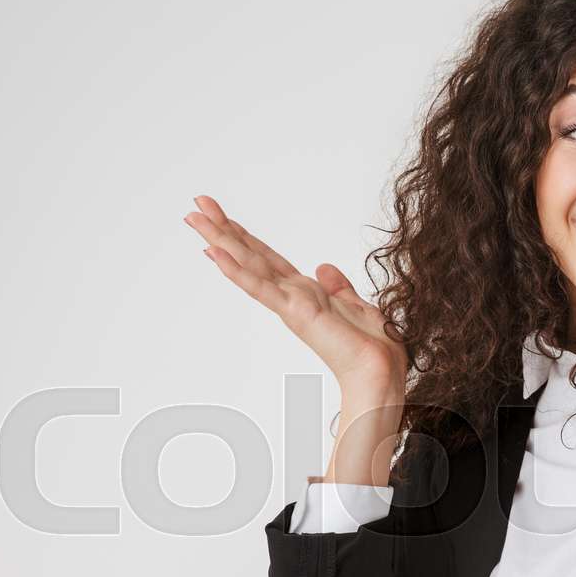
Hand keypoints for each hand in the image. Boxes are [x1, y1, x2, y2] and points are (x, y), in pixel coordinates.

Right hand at [185, 195, 408, 409]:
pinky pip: (260, 288)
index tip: (224, 218)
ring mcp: (290, 304)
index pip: (268, 258)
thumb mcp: (357, 305)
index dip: (246, 237)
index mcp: (307, 293)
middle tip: (197, 205)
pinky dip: (237, 271)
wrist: (380, 371)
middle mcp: (292, 295)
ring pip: (248, 265)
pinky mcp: (294, 312)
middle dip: (224, 229)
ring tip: (195, 218)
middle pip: (251, 255)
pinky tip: (215, 254)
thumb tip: (324, 267)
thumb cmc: (373, 346)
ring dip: (220, 241)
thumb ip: (338, 287)